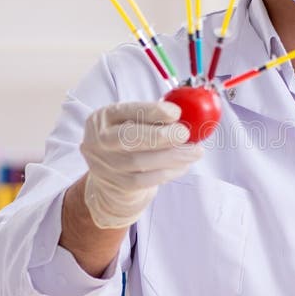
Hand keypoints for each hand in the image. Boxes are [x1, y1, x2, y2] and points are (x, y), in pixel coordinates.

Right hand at [80, 101, 202, 228]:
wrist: (110, 177)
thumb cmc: (130, 141)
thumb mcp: (133, 123)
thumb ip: (155, 118)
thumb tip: (190, 115)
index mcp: (103, 117)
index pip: (126, 111)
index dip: (152, 111)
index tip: (176, 113)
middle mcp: (99, 141)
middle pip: (128, 138)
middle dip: (160, 136)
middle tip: (185, 134)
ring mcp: (106, 165)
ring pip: (140, 162)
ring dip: (173, 156)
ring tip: (195, 152)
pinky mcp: (118, 185)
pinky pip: (146, 180)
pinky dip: (169, 172)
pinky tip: (184, 165)